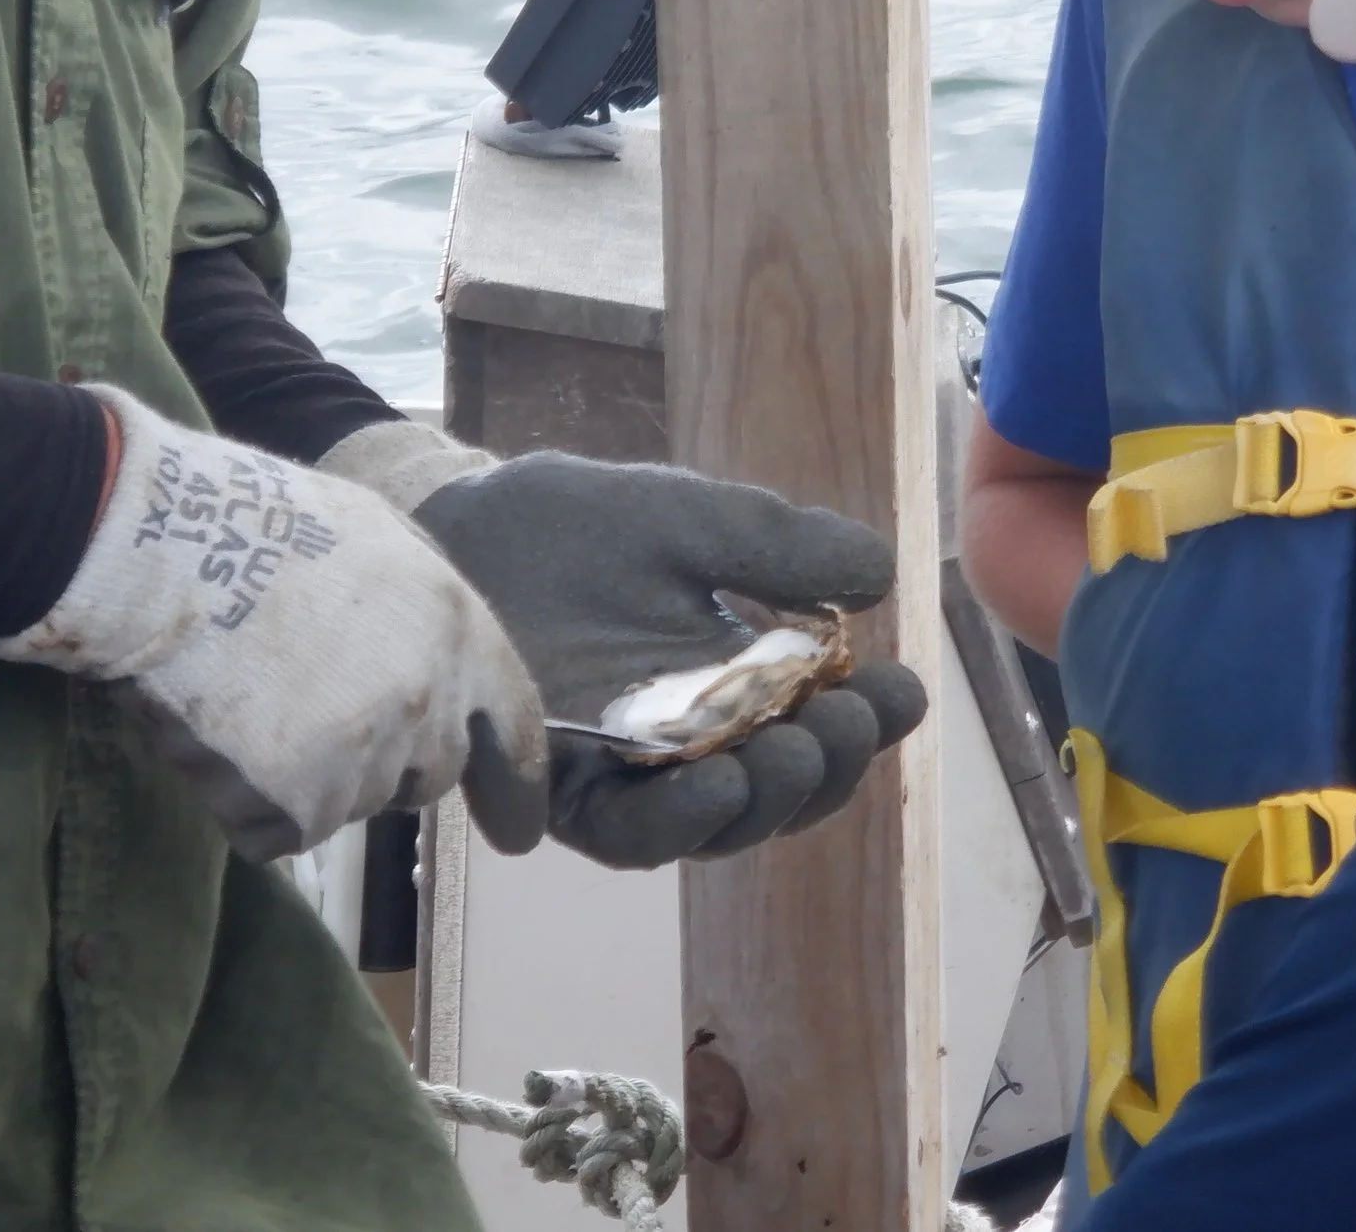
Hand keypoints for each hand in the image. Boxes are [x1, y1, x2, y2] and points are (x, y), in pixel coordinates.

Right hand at [0, 390, 547, 863]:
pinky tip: (223, 735)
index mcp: (457, 633)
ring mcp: (362, 760)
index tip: (518, 831)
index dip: (515, 784)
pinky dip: (251, 801)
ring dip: (310, 773)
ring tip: (253, 696)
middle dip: (386, 758)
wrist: (166, 552)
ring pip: (348, 801)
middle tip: (315, 706)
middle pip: (426, 775)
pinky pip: (281, 828)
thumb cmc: (261, 524)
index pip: (514, 729)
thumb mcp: (379, 536)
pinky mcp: (293, 804)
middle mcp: (425, 706)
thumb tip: (436, 656)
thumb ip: (424, 610)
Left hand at [405, 452, 927, 867]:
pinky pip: (633, 835)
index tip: (901, 688)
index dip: (868, 719)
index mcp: (736, 680)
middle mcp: (694, 740)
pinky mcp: (565, 797)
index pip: (820, 720)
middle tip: (848, 720)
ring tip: (794, 754)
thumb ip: (774, 545)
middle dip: (831, 764)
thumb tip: (882, 573)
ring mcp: (630, 775)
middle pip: (783, 787)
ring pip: (719, 823)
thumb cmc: (569, 525)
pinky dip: (681, 820)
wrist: (454, 527)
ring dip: (769, 799)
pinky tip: (714, 781)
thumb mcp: (687, 520)